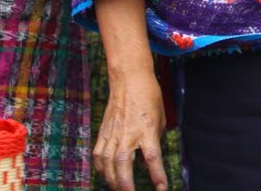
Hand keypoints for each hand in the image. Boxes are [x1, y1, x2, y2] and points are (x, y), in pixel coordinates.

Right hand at [93, 69, 167, 190]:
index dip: (156, 175)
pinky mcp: (103, 133)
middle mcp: (128, 134)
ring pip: (108, 164)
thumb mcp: (160, 119)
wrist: (129, 81)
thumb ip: (153, 142)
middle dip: (126, 185)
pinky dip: (101, 169)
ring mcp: (112, 134)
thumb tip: (145, 163)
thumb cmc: (149, 98)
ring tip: (119, 190)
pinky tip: (106, 176)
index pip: (152, 158)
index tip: (161, 188)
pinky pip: (98, 156)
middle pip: (123, 165)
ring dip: (112, 181)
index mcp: (147, 130)